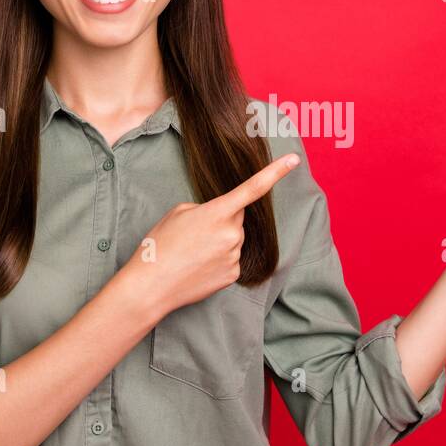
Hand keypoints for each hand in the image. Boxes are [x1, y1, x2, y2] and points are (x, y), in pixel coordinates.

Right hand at [122, 153, 301, 319]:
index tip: (294, 160)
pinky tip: (199, 265)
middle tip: (196, 233)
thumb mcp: (178, 213)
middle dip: (223, 219)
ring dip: (220, 241)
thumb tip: (219, 217)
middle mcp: (232, 233)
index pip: (253, 188)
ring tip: (193, 252)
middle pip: (237, 218)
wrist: (151, 285)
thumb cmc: (160, 245)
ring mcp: (234, 256)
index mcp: (218, 212)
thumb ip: (206, 208)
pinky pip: (232, 259)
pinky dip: (219, 260)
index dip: (276, 172)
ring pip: (234, 239)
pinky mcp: (233, 275)